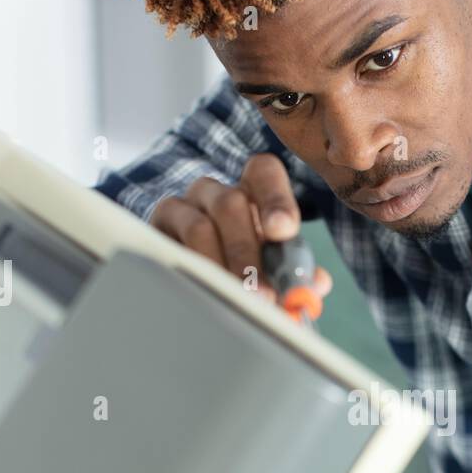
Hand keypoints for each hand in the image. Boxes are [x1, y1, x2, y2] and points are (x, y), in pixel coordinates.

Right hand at [150, 153, 332, 306]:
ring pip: (199, 226)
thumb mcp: (275, 266)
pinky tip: (206, 293)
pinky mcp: (155, 231)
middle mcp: (214, 192)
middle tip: (262, 292)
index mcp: (251, 190)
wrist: (190, 276)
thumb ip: (296, 269)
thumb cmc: (245, 270)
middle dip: (249, 252)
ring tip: (238, 299)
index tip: (283, 231)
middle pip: (230, 203)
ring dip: (221, 267)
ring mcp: (181, 208)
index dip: (275, 198)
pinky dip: (192, 273)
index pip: (263, 173)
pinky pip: (169, 246)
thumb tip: (316, 283)